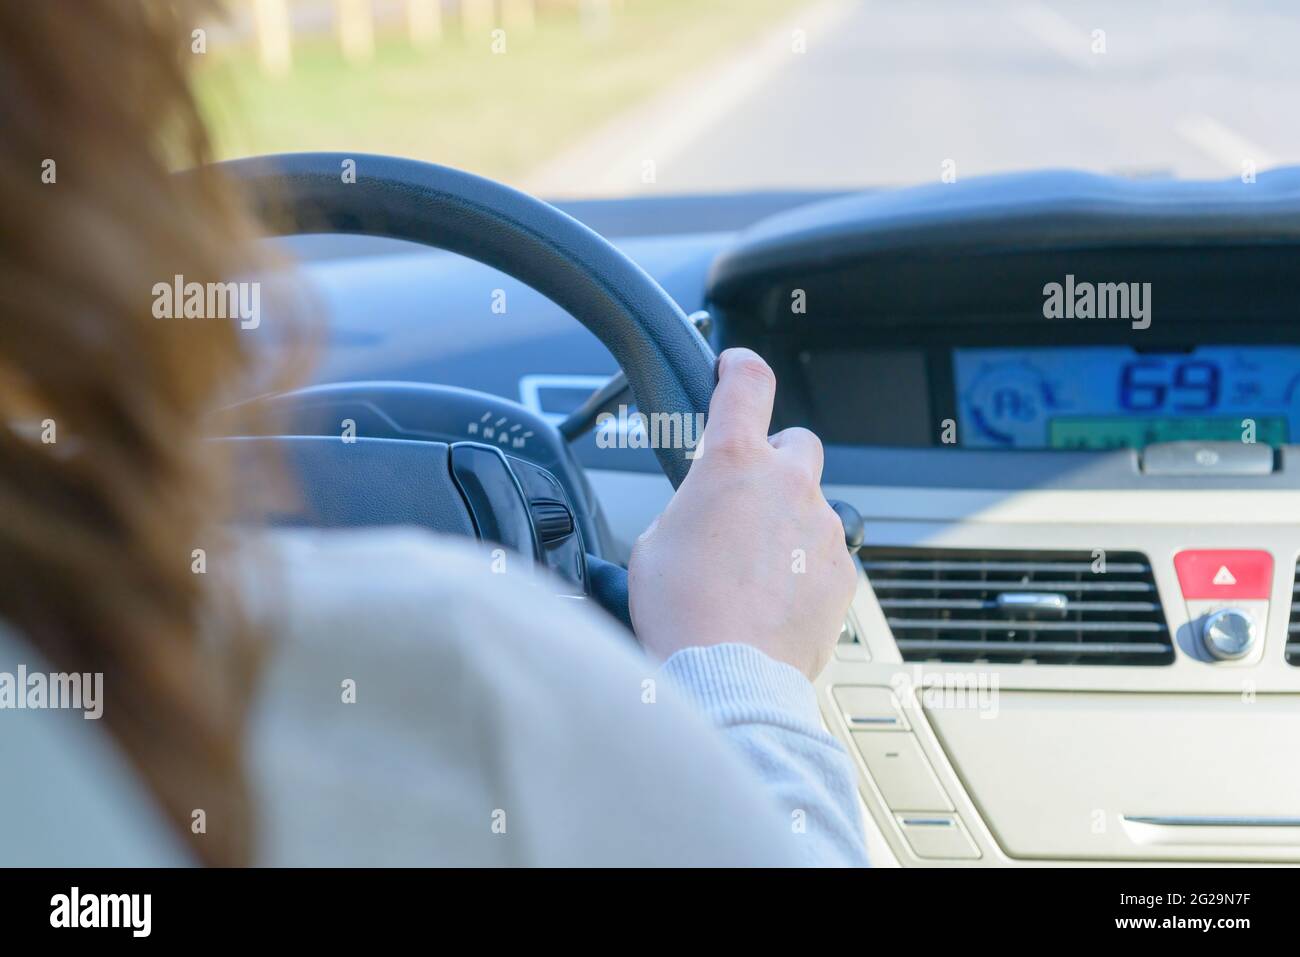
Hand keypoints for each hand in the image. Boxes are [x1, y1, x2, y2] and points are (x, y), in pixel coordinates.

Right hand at [628, 348, 857, 679]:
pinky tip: (773, 599)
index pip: (748, 383)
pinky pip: (827, 554)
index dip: (740, 367)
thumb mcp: (653, 544)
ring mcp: (822, 529)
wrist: (727, 677)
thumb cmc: (683, 616)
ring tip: (753, 569)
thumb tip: (700, 517)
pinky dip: (804, 568)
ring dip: (788, 523)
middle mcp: (788, 486)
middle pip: (795, 443)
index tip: (736, 368)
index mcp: (733, 464)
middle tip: (745, 500)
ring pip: (813, 505)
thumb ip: (686, 510)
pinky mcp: (842, 573)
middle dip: (773, 463)